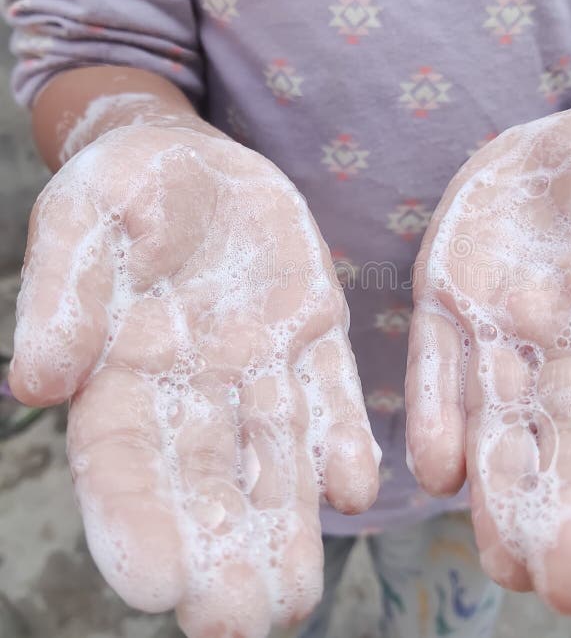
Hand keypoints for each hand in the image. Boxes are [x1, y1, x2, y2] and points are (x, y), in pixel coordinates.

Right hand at [10, 125, 379, 635]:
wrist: (192, 161)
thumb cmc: (122, 189)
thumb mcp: (80, 220)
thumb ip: (62, 296)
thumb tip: (34, 382)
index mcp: (123, 371)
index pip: (125, 463)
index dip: (139, 525)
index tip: (159, 588)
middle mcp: (196, 387)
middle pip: (206, 483)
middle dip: (222, 554)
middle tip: (241, 626)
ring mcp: (261, 364)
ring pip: (274, 457)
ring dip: (287, 525)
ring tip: (298, 597)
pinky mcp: (313, 333)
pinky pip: (329, 394)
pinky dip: (341, 440)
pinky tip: (354, 486)